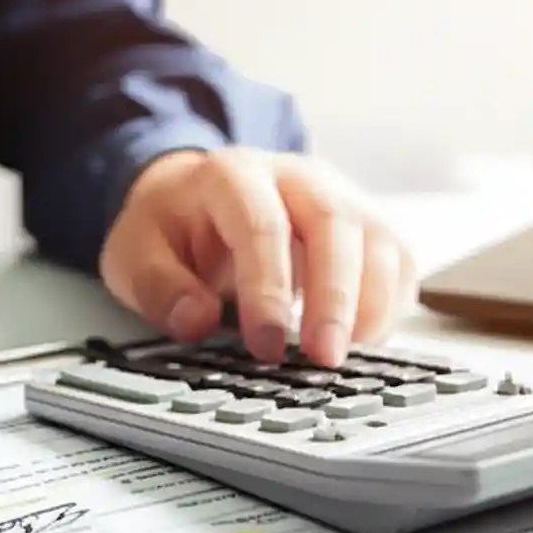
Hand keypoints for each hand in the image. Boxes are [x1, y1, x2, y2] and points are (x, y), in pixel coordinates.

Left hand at [99, 147, 415, 366]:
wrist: (195, 199)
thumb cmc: (171, 228)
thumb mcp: (135, 253)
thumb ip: (159, 286)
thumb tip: (196, 320)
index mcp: (233, 174)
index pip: (261, 224)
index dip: (267, 288)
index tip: (263, 346)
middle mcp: (296, 176)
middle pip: (335, 222)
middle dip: (334, 296)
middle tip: (321, 357)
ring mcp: (339, 195)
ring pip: (378, 238)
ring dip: (370, 303)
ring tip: (344, 357)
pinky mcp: (365, 225)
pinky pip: (397, 260)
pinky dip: (388, 304)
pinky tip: (362, 342)